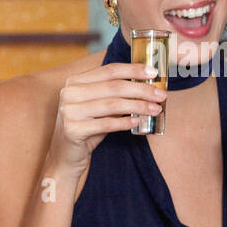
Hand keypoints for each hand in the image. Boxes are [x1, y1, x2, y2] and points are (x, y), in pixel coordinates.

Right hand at [46, 62, 166, 174]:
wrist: (65, 157)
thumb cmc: (87, 128)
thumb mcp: (100, 108)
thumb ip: (116, 96)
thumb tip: (148, 87)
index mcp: (75, 81)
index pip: (110, 70)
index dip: (133, 70)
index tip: (154, 72)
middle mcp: (70, 93)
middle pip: (114, 86)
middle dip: (142, 90)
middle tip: (161, 95)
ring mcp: (69, 111)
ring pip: (112, 104)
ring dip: (138, 106)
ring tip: (155, 109)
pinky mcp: (72, 129)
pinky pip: (106, 124)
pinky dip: (124, 123)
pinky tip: (137, 123)